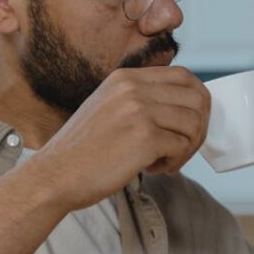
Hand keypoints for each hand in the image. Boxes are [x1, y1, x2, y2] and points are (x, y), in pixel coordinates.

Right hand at [27, 66, 210, 210]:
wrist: (54, 176)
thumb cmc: (82, 152)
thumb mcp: (108, 109)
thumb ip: (139, 101)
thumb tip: (184, 110)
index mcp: (126, 78)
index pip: (185, 77)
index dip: (196, 103)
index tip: (186, 127)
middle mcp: (134, 88)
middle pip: (197, 97)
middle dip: (199, 126)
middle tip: (182, 148)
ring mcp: (139, 110)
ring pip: (193, 123)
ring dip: (187, 148)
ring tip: (165, 161)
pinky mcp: (144, 137)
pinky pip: (182, 145)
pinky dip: (176, 161)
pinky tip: (155, 169)